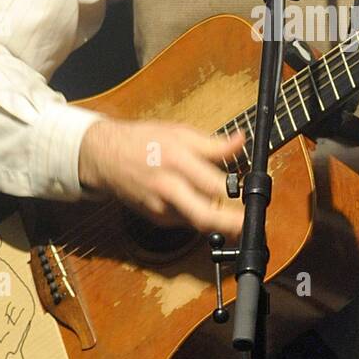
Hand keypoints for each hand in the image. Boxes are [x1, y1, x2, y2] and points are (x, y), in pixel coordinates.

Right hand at [78, 118, 246, 236]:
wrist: (105, 158)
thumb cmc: (143, 141)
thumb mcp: (179, 132)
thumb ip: (213, 143)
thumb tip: (241, 141)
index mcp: (177, 162)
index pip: (214, 184)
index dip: (237, 192)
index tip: (253, 194)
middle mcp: (169, 190)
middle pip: (205, 217)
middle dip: (232, 225)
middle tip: (250, 225)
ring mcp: (161, 209)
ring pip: (198, 222)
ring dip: (218, 221)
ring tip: (235, 218)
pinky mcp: (158, 219)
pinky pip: (186, 221)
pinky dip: (199, 215)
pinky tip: (205, 205)